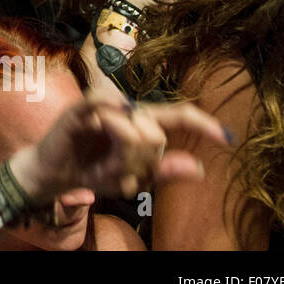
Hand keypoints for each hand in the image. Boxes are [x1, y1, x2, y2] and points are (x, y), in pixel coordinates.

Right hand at [11, 93, 228, 202]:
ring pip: (135, 129)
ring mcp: (105, 108)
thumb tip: (198, 168)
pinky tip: (109, 122)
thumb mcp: (131, 179)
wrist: (54, 176)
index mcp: (143, 123)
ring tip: (106, 171)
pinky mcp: (80, 110)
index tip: (229, 139)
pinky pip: (104, 103)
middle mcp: (127, 111)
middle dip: (143, 165)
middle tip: (123, 178)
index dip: (203, 124)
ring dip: (122, 160)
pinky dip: (113, 114)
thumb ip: (162, 172)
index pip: (179, 116)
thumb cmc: (93, 171)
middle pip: (157, 134)